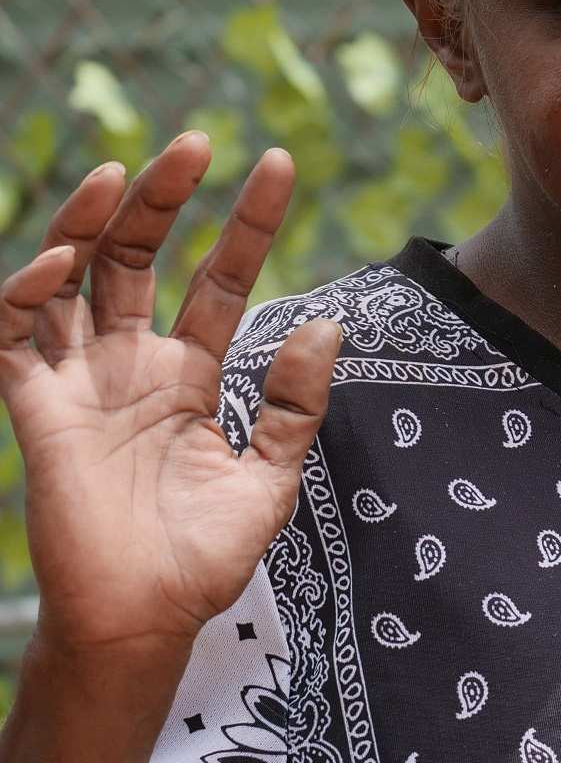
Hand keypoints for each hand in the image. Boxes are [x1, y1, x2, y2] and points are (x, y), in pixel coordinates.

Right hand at [0, 133, 339, 658]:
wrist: (146, 621)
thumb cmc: (203, 556)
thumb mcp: (270, 476)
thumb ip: (294, 404)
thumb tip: (327, 323)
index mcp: (189, 375)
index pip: (219, 280)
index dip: (248, 225)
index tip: (282, 165)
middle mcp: (131, 365)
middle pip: (139, 258)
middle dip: (164, 199)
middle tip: (197, 141)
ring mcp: (80, 383)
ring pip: (73, 278)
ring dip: (91, 221)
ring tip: (125, 172)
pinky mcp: (35, 410)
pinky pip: (16, 335)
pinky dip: (29, 291)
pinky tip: (62, 261)